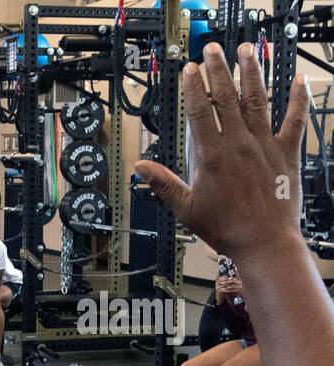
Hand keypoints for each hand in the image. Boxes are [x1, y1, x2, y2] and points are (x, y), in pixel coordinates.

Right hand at [132, 42, 308, 264]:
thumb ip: (163, 184)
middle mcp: (240, 144)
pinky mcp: (287, 152)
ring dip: (252, 73)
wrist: (264, 241)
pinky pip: (296, 119)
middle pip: (227, 97)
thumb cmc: (226, 228)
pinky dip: (299, 98)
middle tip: (213, 50)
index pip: (200, 112)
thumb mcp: (186, 208)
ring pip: (258, 100)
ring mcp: (266, 145)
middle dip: (219, 70)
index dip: (194, 88)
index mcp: (213, 156)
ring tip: (247, 51)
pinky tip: (300, 80)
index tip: (190, 70)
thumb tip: (140, 168)